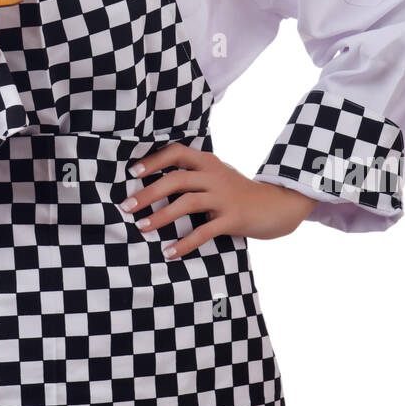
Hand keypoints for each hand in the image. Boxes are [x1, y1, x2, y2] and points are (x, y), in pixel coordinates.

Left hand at [121, 142, 316, 257]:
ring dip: (161, 216)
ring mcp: (225, 197)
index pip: (177, 152)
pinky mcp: (233, 219)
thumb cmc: (239, 192)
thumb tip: (154, 183)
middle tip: (127, 206)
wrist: (277, 205)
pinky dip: (184, 243)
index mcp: (209, 162)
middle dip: (148, 193)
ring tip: (141, 228)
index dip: (154, 161)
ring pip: (187, 203)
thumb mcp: (218, 176)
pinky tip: (169, 253)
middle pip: (176, 179)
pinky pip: (204, 231)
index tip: (132, 172)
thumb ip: (194, 175)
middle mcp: (215, 176)